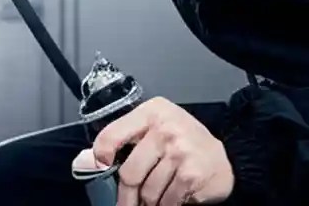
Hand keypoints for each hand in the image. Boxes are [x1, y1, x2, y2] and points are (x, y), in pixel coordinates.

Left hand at [74, 97, 233, 205]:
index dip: (100, 155)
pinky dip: (166, 205)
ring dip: (149, 202)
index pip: (112, 134)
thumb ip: (121, 140)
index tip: (99, 166)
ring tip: (153, 199)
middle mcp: (166, 128)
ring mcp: (180, 151)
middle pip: (130, 172)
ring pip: (148, 191)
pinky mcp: (191, 174)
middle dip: (127, 194)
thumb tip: (84, 161)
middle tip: (127, 203)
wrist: (224, 159)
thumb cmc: (183, 144)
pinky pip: (167, 200)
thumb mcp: (153, 130)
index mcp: (151, 112)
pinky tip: (170, 199)